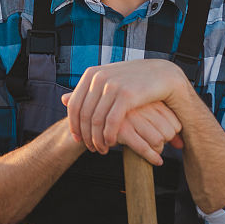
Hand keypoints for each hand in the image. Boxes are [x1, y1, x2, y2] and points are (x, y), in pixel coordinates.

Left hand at [61, 59, 187, 164]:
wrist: (162, 74)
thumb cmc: (132, 80)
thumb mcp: (107, 80)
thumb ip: (87, 91)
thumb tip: (62, 99)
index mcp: (91, 74)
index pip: (74, 104)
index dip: (73, 124)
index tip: (77, 139)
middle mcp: (99, 78)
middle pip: (84, 114)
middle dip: (85, 135)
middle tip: (89, 148)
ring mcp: (112, 85)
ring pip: (96, 120)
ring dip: (96, 139)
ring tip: (100, 149)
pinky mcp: (127, 95)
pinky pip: (111, 122)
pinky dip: (108, 136)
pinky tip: (110, 144)